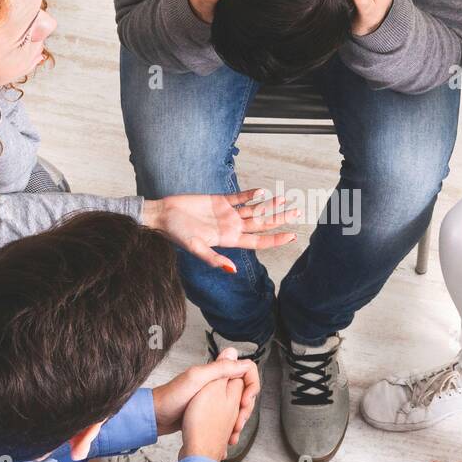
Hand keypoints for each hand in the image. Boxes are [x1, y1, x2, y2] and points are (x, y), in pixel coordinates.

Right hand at [141, 188, 298, 272]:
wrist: (163, 215)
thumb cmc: (177, 234)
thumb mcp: (195, 247)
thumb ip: (214, 258)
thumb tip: (232, 270)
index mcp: (229, 240)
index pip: (258, 240)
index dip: (275, 239)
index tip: (292, 236)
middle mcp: (232, 227)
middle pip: (261, 224)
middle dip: (280, 219)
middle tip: (298, 213)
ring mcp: (227, 213)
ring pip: (254, 209)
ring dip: (269, 205)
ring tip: (286, 199)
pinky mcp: (220, 200)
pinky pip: (239, 197)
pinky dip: (250, 194)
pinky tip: (263, 192)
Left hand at [153, 349, 260, 435]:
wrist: (155, 417)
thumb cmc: (171, 397)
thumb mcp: (196, 380)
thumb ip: (218, 368)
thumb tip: (239, 358)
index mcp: (216, 371)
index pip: (247, 370)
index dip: (252, 385)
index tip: (246, 401)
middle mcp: (217, 381)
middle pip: (245, 389)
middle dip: (247, 406)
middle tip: (239, 422)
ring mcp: (213, 396)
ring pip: (238, 403)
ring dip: (241, 418)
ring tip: (234, 433)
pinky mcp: (209, 410)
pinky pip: (228, 414)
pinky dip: (231, 424)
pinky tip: (227, 436)